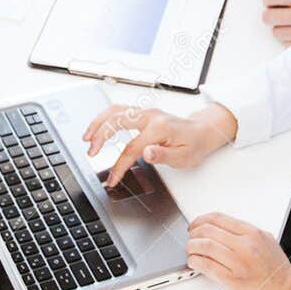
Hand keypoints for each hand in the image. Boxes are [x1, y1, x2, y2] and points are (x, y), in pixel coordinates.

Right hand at [82, 102, 236, 186]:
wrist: (202, 131)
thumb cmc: (193, 145)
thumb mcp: (184, 157)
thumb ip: (164, 155)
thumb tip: (147, 153)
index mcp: (159, 128)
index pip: (131, 148)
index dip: (119, 165)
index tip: (112, 179)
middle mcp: (150, 116)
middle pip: (117, 120)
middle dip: (100, 135)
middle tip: (91, 152)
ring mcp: (145, 112)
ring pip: (115, 111)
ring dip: (98, 123)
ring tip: (87, 137)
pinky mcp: (142, 113)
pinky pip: (118, 110)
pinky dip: (105, 118)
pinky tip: (97, 127)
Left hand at [186, 212, 290, 289]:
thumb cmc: (279, 274)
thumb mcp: (267, 243)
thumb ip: (246, 235)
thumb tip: (223, 231)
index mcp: (253, 233)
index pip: (219, 218)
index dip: (201, 220)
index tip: (195, 225)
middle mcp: (246, 245)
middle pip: (208, 230)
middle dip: (194, 233)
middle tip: (190, 239)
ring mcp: (239, 262)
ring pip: (205, 245)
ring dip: (192, 247)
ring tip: (191, 251)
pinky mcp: (233, 280)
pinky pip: (207, 265)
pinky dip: (195, 261)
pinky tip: (194, 262)